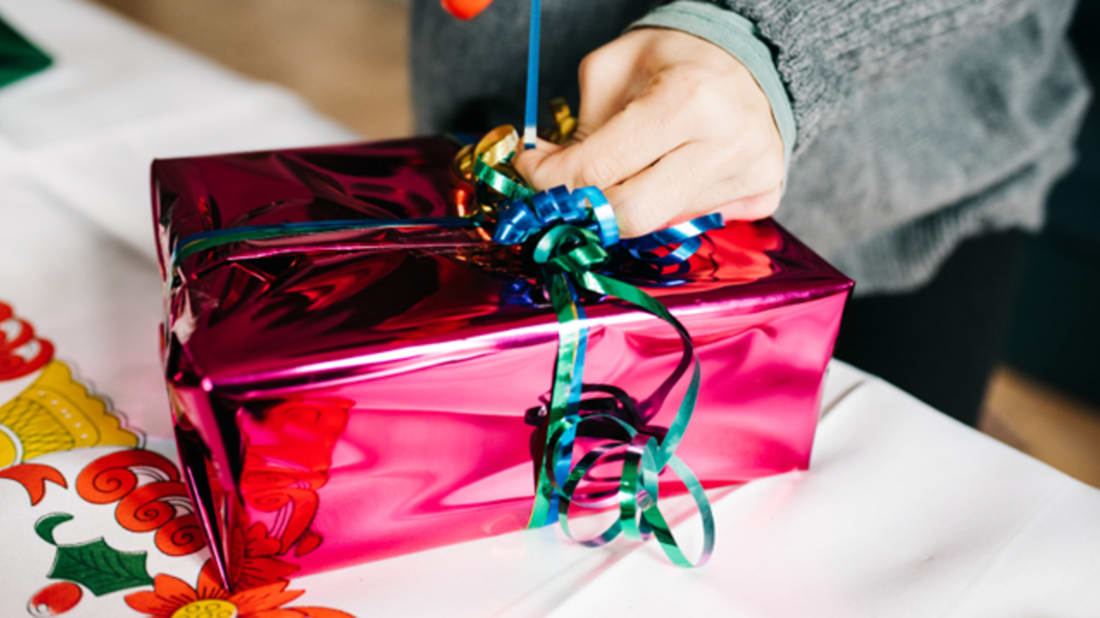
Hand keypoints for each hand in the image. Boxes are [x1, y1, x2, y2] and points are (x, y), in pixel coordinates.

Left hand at [514, 28, 783, 237]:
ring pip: (660, 221)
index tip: (531, 171)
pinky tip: (676, 170)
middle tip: (566, 191)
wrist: (754, 57)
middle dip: (586, 209)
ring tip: (631, 166)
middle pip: (632, 216)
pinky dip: (669, 203)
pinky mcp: (764, 194)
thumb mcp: (614, 70)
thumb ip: (579, 127)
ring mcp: (751, 174)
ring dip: (630, 200)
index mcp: (687, 100)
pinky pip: (695, 221)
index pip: (600, 170)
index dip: (551, 179)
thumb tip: (547, 178)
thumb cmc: (676, 59)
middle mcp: (726, 144)